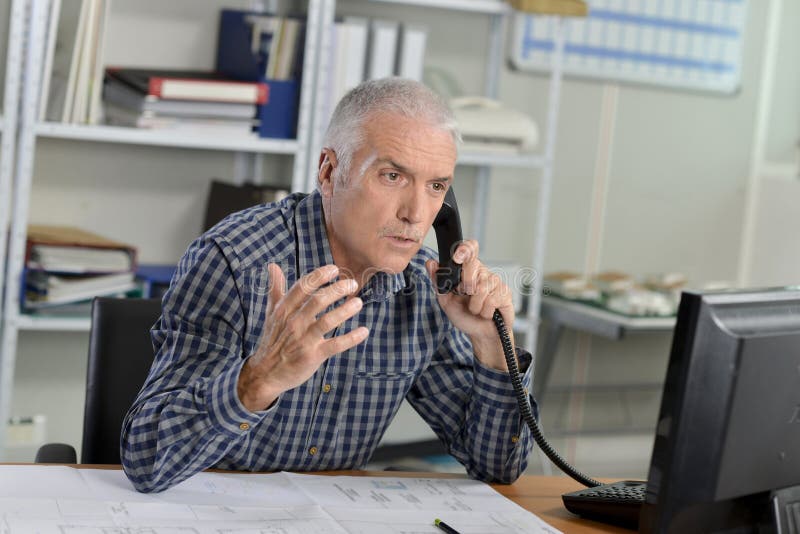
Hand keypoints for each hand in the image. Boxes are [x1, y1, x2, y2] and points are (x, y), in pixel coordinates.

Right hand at [237, 263, 368, 411]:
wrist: (265, 374)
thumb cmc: (273, 340)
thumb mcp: (272, 313)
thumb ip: (276, 289)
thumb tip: (273, 266)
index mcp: (284, 310)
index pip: (302, 287)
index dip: (319, 276)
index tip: (334, 269)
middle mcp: (294, 323)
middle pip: (317, 301)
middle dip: (337, 290)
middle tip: (352, 284)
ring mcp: (303, 340)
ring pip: (327, 321)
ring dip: (345, 310)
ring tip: (359, 303)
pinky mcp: (312, 356)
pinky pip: (335, 345)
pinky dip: (351, 338)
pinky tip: (364, 331)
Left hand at [426, 240, 515, 370]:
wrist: (480, 334)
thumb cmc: (465, 316)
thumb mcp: (446, 300)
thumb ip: (438, 281)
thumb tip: (430, 263)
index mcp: (468, 269)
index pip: (470, 248)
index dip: (465, 249)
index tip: (457, 257)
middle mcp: (483, 272)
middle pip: (474, 266)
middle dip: (466, 286)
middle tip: (466, 297)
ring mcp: (496, 281)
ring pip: (481, 288)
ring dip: (475, 305)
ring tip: (477, 309)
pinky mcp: (505, 293)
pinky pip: (492, 300)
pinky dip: (485, 311)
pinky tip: (487, 313)